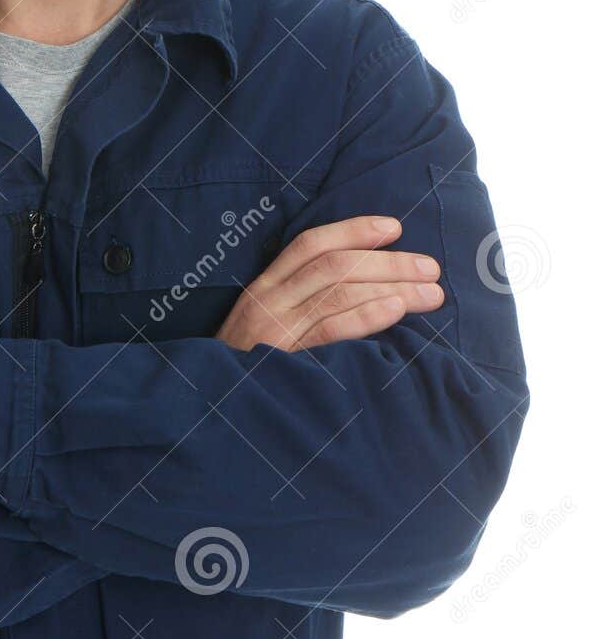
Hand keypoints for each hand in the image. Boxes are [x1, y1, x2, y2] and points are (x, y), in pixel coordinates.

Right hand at [215, 215, 443, 352]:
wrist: (207, 411)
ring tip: (431, 293)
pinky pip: (331, 330)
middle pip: (335, 266)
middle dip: (389, 262)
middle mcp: (269, 301)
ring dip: (392, 287)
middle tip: (431, 267)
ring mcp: (276, 331)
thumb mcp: (265, 325)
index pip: (311, 244)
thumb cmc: (248, 367)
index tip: (394, 227)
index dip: (354, 230)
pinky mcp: (284, 360)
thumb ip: (300, 302)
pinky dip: (366, 315)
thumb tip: (364, 284)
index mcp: (265, 287)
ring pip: (339, 292)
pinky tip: (396, 310)